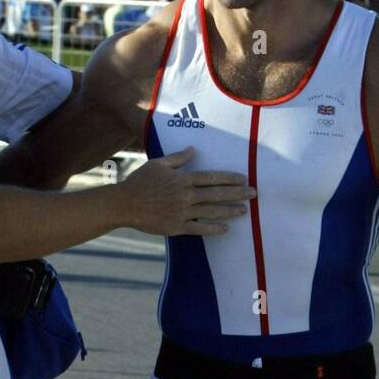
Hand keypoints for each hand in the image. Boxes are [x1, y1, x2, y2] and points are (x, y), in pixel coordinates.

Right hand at [118, 146, 255, 235]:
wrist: (124, 204)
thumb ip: (177, 158)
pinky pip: (198, 229)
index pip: (211, 178)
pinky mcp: (176, 227)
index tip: (244, 178)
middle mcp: (185, 196)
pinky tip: (225, 229)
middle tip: (254, 194)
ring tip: (244, 210)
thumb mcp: (158, 164)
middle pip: (216, 194)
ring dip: (229, 211)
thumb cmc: (140, 182)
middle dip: (237, 193)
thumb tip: (193, 149)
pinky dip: (212, 229)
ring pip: (211, 211)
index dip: (229, 178)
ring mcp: (181, 212)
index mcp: (182, 179)